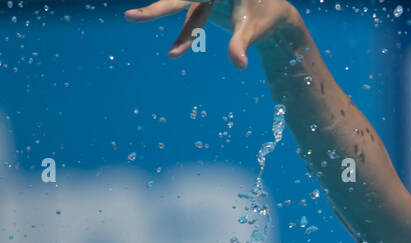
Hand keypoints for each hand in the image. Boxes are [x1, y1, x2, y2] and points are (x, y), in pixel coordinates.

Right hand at [125, 0, 296, 69]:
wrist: (276, 12)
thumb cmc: (266, 17)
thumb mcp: (253, 30)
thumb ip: (241, 45)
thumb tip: (238, 65)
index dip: (164, 8)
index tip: (142, 14)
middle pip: (180, 1)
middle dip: (157, 10)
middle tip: (130, 17)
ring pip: (185, 12)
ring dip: (166, 22)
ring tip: (138, 26)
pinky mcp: (206, 7)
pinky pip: (192, 22)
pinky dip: (185, 36)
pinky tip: (175, 52)